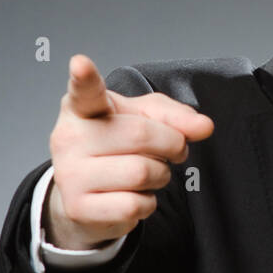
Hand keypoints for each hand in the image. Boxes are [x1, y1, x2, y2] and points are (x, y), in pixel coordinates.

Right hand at [45, 53, 213, 247]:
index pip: (84, 91)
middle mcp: (68, 138)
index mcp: (81, 107)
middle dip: (171, 144)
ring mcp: (69, 174)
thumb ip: (175, 116)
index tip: (80, 64)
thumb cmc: (117, 148)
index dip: (84, 77)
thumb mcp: (144, 119)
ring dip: (161, 175)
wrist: (86, 196)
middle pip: (141, 134)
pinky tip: (133, 196)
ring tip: (149, 173)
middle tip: (174, 149)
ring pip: (141, 173)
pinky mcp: (78, 208)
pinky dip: (147, 203)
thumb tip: (204, 127)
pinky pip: (134, 205)